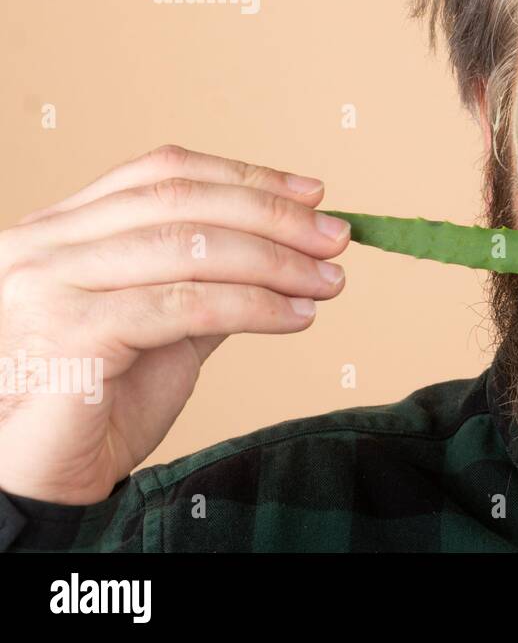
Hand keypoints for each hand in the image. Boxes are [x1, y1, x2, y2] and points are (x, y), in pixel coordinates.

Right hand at [0, 145, 348, 504]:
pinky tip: (296, 317)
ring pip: (190, 247)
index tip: (312, 193)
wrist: (44, 482)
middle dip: (274, 216)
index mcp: (61, 229)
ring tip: (327, 281)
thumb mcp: (162, 327)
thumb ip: (205, 281)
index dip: (245, 176)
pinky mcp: (75, 332)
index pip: (162, 174)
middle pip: (182, 201)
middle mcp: (45, 244)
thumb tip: (286, 250)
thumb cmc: (96, 407)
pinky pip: (187, 304)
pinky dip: (255, 305)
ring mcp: (52, 284)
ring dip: (276, 262)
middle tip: (336, 237)